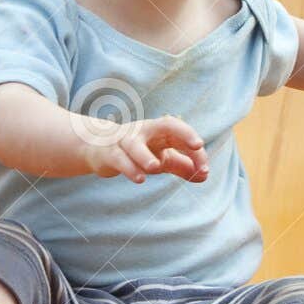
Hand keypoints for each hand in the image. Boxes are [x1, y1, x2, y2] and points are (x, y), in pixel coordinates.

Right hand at [81, 114, 209, 183]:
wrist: (98, 148)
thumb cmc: (137, 151)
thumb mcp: (162, 157)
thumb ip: (182, 165)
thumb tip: (204, 176)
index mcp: (160, 131)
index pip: (182, 133)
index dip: (195, 148)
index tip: (205, 169)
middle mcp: (145, 131)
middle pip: (166, 125)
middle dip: (183, 133)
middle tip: (198, 144)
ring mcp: (125, 141)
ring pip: (135, 145)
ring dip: (145, 156)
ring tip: (155, 168)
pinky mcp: (110, 154)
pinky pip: (120, 159)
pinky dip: (130, 168)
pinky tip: (140, 179)